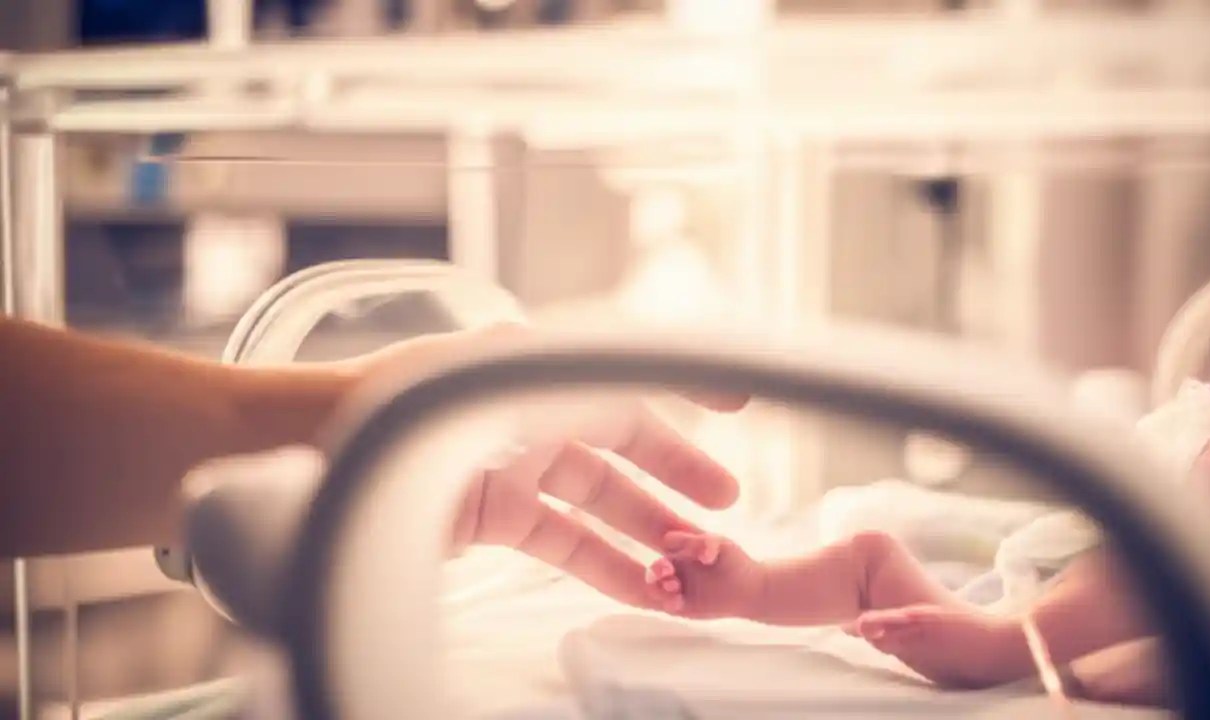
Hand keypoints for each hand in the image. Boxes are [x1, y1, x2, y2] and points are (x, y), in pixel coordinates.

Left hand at [348, 324, 747, 608]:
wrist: (319, 449)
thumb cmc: (410, 397)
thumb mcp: (511, 373)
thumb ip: (586, 373)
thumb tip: (660, 374)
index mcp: (542, 367)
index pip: (629, 377)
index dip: (685, 389)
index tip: (736, 400)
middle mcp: (534, 413)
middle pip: (624, 446)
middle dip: (677, 475)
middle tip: (725, 505)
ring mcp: (515, 467)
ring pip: (600, 502)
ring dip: (647, 531)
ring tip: (695, 562)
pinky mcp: (494, 517)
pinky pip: (564, 541)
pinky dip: (603, 564)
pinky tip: (642, 587)